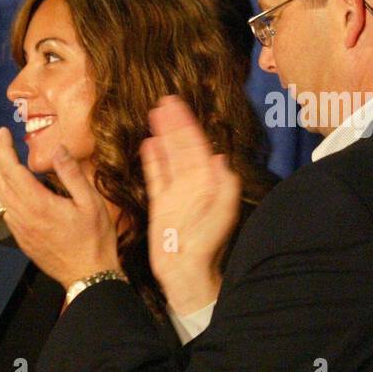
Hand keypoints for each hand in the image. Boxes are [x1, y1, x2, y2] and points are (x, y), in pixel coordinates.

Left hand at [0, 127, 119, 287]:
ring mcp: (18, 228)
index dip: (4, 149)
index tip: (2, 132)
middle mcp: (22, 216)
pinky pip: (1, 208)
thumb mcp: (91, 203)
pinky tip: (0, 181)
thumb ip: (72, 174)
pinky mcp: (20, 237)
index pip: (11, 170)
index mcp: (38, 204)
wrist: (87, 276)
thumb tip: (58, 149)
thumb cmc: (94, 239)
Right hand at [142, 96, 240, 314]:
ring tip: (154, 115)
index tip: (178, 104)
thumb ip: (224, 184)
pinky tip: (148, 144)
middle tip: (164, 101)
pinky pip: (156, 176)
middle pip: (181, 146)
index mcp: (208, 181)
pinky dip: (153, 160)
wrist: (187, 270)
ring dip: (162, 136)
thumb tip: (218, 156)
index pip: (196, 145)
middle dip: (174, 124)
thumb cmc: (208, 244)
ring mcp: (176, 192)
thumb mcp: (223, 212)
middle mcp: (192, 182)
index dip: (187, 124)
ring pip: (168, 156)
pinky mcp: (161, 203)